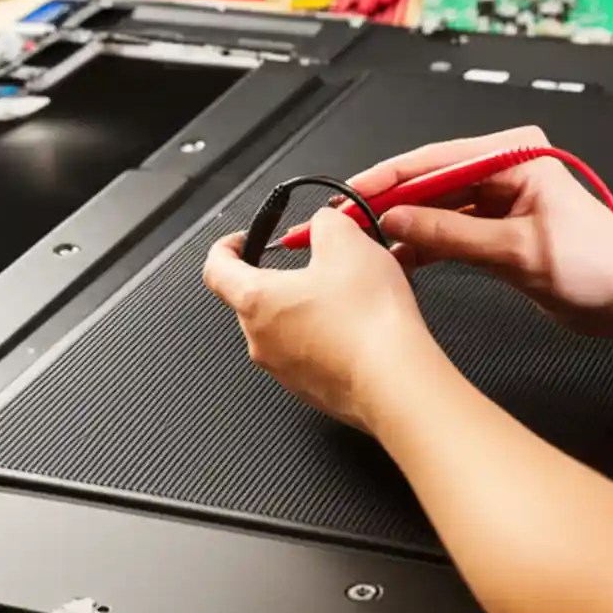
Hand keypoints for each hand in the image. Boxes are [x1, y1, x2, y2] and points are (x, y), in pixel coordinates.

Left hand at [203, 208, 436, 430]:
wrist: (396, 381)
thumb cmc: (368, 321)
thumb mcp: (346, 242)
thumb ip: (324, 222)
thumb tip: (323, 224)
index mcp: (256, 301)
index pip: (216, 269)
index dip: (226, 247)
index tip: (242, 240)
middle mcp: (261, 341)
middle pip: (258, 299)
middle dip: (285, 276)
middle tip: (319, 263)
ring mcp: (285, 371)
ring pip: (289, 327)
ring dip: (312, 306)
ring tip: (352, 294)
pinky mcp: (312, 389)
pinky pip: (312, 354)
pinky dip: (330, 336)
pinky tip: (363, 326)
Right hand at [348, 125, 612, 335]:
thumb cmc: (602, 265)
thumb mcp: (519, 251)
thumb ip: (453, 235)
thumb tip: (399, 220)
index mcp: (513, 154)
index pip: (432, 162)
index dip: (385, 181)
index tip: (347, 199)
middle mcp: (502, 170)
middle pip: (424, 183)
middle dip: (381, 205)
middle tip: (338, 225)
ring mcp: (496, 200)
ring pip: (429, 210)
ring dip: (395, 229)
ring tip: (355, 246)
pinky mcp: (494, 230)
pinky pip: (444, 232)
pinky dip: (418, 247)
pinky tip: (390, 261)